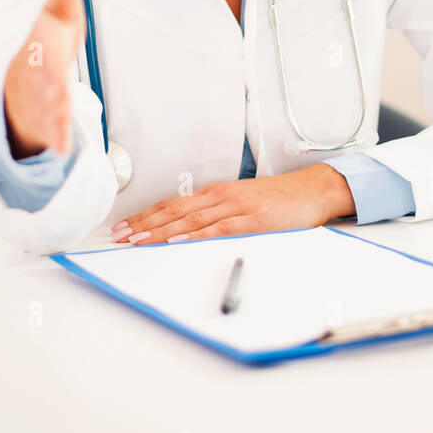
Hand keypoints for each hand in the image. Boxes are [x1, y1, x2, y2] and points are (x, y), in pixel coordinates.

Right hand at [3, 0, 85, 157]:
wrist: (25, 81)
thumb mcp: (59, 9)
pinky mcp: (46, 119)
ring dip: (52, 117)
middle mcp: (33, 71)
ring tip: (60, 128)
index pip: (41, 43)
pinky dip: (54, 140)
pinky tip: (61, 150)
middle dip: (49, 86)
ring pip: (45, 108)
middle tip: (57, 93)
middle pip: (42, 79)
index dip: (47, 45)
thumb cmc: (47, 41)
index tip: (52, 45)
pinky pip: (50, 130)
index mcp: (37, 42)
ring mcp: (37, 98)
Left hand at [110, 163, 355, 244]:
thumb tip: (187, 231)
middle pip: (174, 211)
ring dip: (161, 231)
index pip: (173, 204)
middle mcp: (222, 196)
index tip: (125, 226)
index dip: (146, 215)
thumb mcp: (243, 202)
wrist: (312, 191)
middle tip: (120, 235)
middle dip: (144, 224)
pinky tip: (178, 241)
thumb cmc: (279, 199)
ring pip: (190, 220)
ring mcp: (237, 207)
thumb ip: (218, 214)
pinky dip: (196, 236)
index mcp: (217, 193)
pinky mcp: (254, 220)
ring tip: (138, 240)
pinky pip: (219, 229)